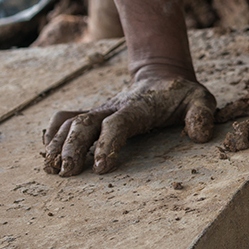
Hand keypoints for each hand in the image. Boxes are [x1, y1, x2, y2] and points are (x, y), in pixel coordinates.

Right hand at [43, 68, 215, 175]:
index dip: (108, 143)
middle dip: (73, 147)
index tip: (101, 166)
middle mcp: (113, 108)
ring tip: (50, 168)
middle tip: (66, 172)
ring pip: (71, 122)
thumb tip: (200, 135)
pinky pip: (67, 118)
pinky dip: (53, 133)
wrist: (162, 76)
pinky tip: (46, 152)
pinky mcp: (94, 114)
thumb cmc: (182, 95)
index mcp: (138, 107)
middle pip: (85, 124)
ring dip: (58, 144)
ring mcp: (101, 110)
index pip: (118, 124)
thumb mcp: (201, 100)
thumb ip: (201, 115)